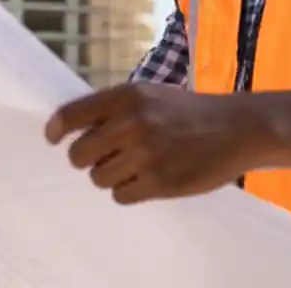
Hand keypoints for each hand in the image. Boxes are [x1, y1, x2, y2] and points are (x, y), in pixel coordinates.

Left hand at [44, 82, 263, 204]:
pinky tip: (146, 179)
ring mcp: (147, 153)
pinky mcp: (160, 181)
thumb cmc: (189, 112)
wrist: (238, 128)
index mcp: (128, 96)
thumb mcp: (151, 95)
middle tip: (104, 157)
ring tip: (135, 166)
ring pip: (98, 178)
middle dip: (86, 159)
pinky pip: (120, 195)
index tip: (52, 138)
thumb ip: (114, 108)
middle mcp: (133, 122)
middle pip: (79, 154)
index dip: (56, 129)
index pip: (72, 114)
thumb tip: (71, 129)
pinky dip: (128, 191)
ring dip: (111, 176)